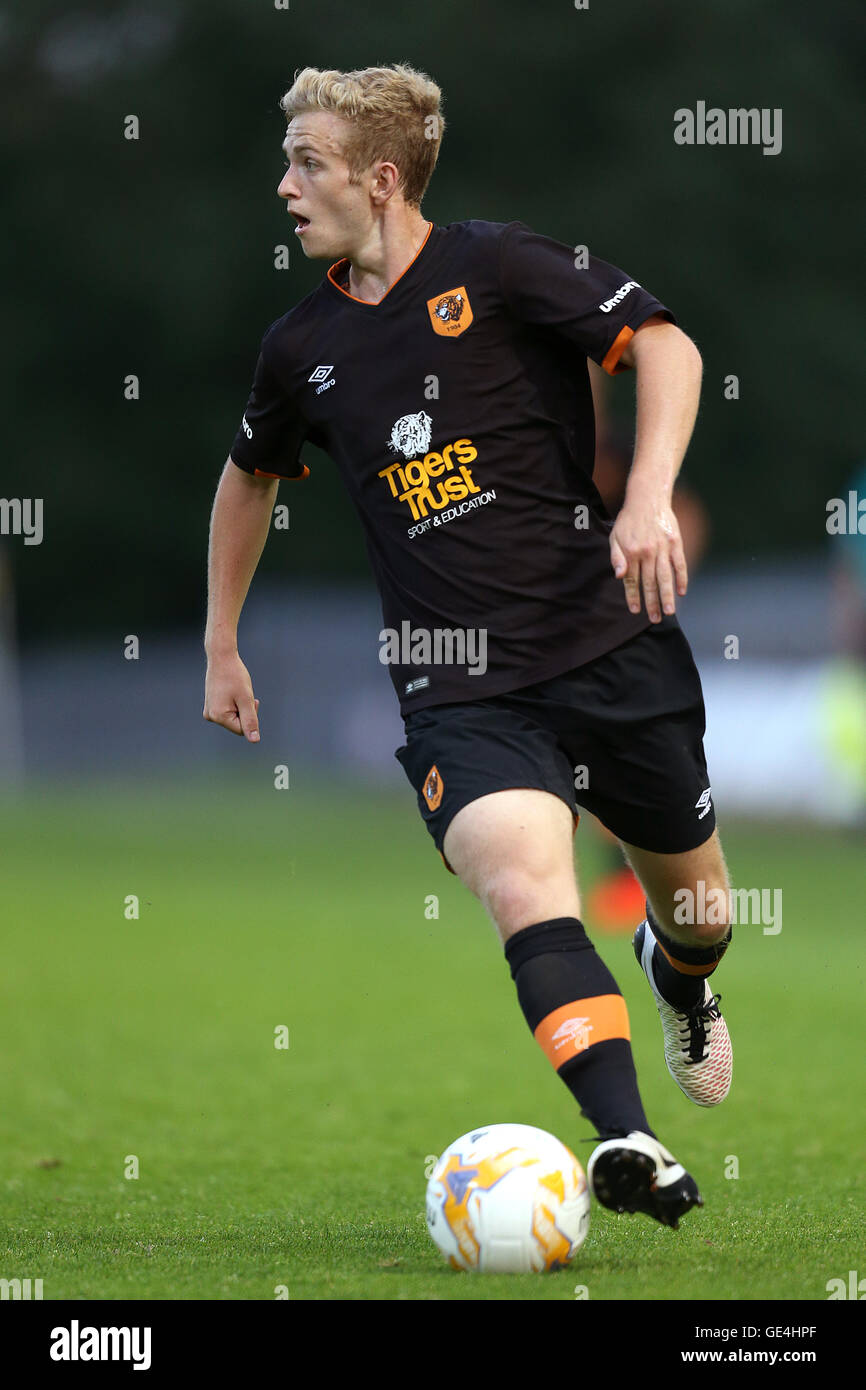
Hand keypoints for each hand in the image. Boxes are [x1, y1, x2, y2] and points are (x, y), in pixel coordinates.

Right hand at [203, 652, 260, 740]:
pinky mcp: (210, 705)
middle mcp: (210, 716)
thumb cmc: (235, 676)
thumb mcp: (246, 699)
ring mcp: (209, 711)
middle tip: (243, 694)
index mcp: (218, 716)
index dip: (251, 716)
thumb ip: (250, 720)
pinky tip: (231, 691)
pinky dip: (234, 703)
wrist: (221, 658)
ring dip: (240, 706)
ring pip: (233, 717)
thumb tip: (255, 740)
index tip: (250, 700)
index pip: (242, 729)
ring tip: (236, 691)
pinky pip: (228, 711)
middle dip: (245, 711)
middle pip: (237, 724)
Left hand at [609, 495, 687, 622]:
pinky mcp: (676, 542)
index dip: (633, 597)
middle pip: (650, 582)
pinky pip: (680, 564)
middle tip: (654, 619)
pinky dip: (682, 578)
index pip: (632, 580)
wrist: (648, 498)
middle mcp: (647, 552)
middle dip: (652, 603)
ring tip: (669, 612)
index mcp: (631, 552)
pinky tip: (681, 592)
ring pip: (666, 577)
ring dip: (667, 596)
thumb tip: (620, 577)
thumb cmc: (628, 520)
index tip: (635, 611)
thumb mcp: (614, 537)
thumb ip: (616, 557)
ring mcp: (663, 548)